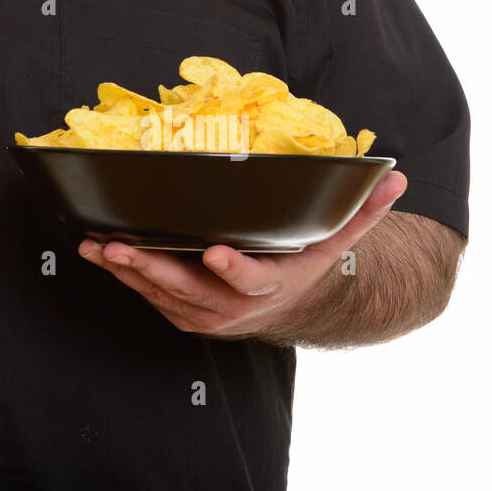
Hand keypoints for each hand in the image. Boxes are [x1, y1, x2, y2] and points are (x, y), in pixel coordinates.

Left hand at [77, 170, 407, 338]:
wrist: (283, 308)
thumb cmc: (302, 266)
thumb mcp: (333, 242)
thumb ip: (361, 211)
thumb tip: (395, 177)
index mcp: (270, 286)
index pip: (250, 280)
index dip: (232, 270)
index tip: (214, 252)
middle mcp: (233, 307)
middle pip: (189, 290)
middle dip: (152, 269)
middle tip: (121, 246)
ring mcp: (202, 313)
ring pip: (159, 293)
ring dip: (125, 270)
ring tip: (97, 245)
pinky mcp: (179, 312)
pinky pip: (145, 294)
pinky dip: (120, 273)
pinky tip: (96, 250)